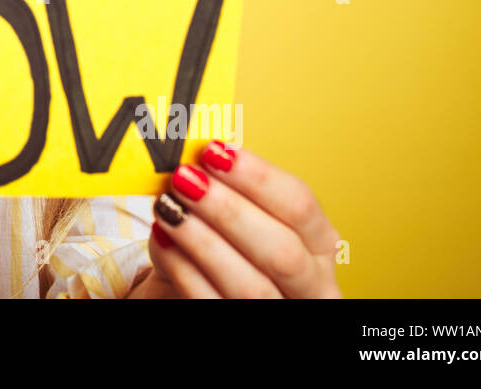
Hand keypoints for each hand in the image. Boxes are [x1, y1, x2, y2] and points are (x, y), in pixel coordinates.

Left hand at [140, 141, 341, 297]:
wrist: (198, 292)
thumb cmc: (227, 250)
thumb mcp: (238, 220)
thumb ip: (226, 193)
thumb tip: (193, 162)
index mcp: (318, 244)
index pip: (301, 206)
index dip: (257, 177)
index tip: (214, 151)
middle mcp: (312, 285)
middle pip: (282, 251)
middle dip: (229, 211)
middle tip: (184, 179)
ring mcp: (281, 312)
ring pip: (251, 287)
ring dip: (204, 242)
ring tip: (167, 208)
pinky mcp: (243, 329)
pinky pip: (214, 304)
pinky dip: (185, 270)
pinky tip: (163, 240)